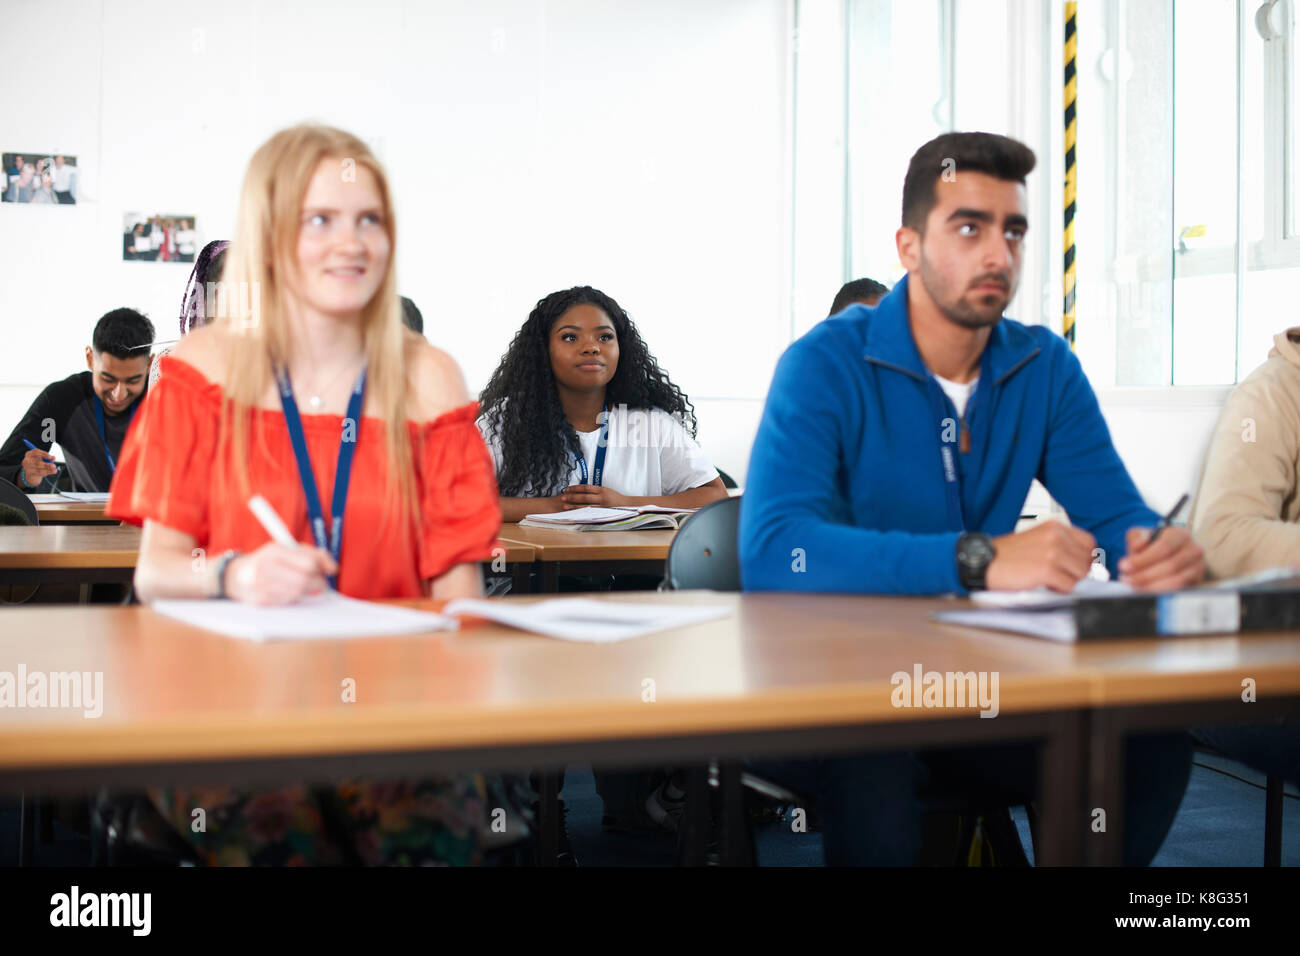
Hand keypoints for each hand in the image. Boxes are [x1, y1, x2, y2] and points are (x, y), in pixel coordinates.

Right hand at [20, 447, 56, 485]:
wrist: (33, 474)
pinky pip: (38, 473)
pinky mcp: (29, 472)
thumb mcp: (45, 460)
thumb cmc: (40, 464)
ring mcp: (27, 466)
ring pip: (38, 468)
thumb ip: (50, 459)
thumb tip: (53, 457)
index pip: (36, 451)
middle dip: (47, 464)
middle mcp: (26, 459)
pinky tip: (49, 472)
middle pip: (37, 461)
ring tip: (54, 470)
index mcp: (30, 453)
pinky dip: (46, 472)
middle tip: (54, 465)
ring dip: (47, 469)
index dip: (44, 454)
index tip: (50, 457)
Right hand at [223, 542, 337, 605]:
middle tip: (320, 582)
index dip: (324, 567)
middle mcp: (265, 567)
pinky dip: (294, 598)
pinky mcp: (259, 601)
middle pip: (305, 580)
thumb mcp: (286, 549)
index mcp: (274, 551)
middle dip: (319, 582)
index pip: (309, 563)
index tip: (330, 569)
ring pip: (298, 593)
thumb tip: (333, 568)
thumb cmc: (269, 560)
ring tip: (305, 586)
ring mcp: (260, 585)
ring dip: (307, 591)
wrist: (235, 575)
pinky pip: (287, 602)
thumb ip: (311, 553)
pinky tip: (290, 592)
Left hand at [560, 485, 630, 508]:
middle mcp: (602, 497)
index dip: (575, 488)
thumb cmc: (615, 498)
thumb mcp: (606, 491)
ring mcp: (602, 506)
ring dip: (574, 506)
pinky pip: (590, 513)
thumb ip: (596, 491)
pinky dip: (582, 513)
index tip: (567, 489)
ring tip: (564, 506)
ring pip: (586, 505)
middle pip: (584, 496)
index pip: (586, 487)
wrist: (628, 505)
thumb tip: (582, 490)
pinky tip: (574, 514)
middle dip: (572, 496)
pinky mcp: (603, 513)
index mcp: (602, 490)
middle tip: (562, 497)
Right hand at [986, 521, 1097, 592]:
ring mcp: (1052, 552)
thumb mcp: (1036, 539)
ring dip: (1068, 582)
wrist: (983, 561)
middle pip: (1087, 561)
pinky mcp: (1047, 569)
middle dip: (1076, 572)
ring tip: (1049, 580)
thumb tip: (1083, 563)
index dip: (1084, 558)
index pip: (1089, 543)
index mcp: (1054, 527)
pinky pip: (1069, 586)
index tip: (1073, 566)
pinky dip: (1059, 590)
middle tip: (1058, 576)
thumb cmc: (1006, 555)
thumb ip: (1059, 545)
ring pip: (1081, 575)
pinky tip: (1044, 585)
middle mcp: (1056, 536)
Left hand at [1118, 526, 1204, 591]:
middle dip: (1144, 575)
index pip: (1164, 547)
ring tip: (1133, 586)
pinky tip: (1146, 592)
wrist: (1170, 555)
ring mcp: (1198, 567)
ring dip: (1152, 586)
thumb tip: (1139, 545)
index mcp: (1180, 534)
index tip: (1124, 566)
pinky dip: (1161, 593)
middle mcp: (1193, 550)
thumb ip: (1137, 538)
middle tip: (1126, 579)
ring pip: (1176, 581)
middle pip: (1170, 566)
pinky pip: (1180, 591)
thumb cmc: (1153, 545)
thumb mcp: (1141, 536)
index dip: (1143, 559)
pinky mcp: (1197, 582)